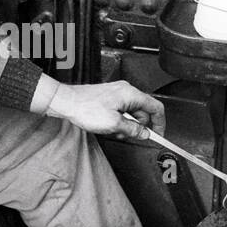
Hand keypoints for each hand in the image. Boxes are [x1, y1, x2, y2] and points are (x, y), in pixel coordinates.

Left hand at [39, 78, 164, 139]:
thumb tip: (145, 133)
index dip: (160, 123)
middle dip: (137, 127)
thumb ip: (133, 129)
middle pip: (143, 112)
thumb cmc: (85, 108)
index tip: (158, 134)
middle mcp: (126, 91)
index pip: (156, 108)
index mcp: (131, 94)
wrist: (66, 102)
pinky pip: (122, 111)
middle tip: (126, 135)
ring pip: (131, 113)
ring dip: (126, 125)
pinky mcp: (110, 97)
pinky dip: (119, 121)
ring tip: (113, 130)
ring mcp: (118, 93)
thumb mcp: (114, 124)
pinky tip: (108, 126)